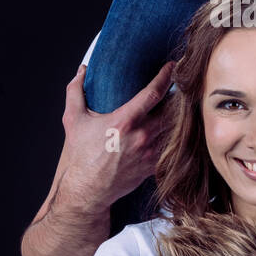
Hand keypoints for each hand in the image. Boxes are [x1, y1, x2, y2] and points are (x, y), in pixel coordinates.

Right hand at [57, 61, 174, 215]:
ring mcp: (150, 152)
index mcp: (125, 121)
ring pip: (175, 128)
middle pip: (172, 109)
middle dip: (178, 94)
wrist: (88, 190)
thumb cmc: (81, 155)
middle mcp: (142, 136)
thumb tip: (81, 70)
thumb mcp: (73, 120)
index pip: (154, 93)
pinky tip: (176, 128)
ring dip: (179, 114)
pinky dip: (175, 135)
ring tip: (181, 103)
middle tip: (182, 82)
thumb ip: (75, 91)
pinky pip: (172, 147)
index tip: (172, 66)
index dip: (166, 76)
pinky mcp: (153, 165)